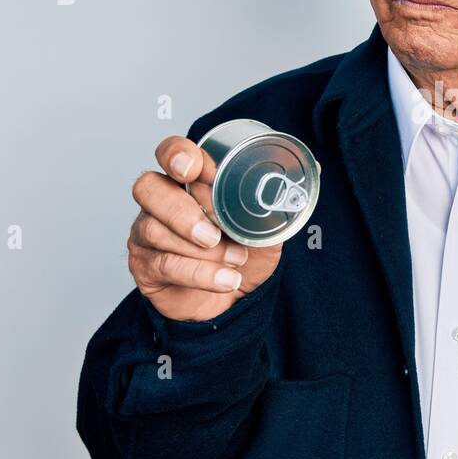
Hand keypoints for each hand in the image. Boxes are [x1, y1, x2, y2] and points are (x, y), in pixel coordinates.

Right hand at [127, 135, 282, 320]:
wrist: (232, 305)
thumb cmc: (242, 257)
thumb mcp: (266, 228)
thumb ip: (278, 200)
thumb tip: (312, 168)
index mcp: (190, 181)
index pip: (172, 154)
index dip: (177, 155)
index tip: (194, 169)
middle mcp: (162, 201)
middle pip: (149, 186)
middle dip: (181, 208)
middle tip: (214, 231)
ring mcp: (148, 233)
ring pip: (155, 228)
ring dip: (200, 249)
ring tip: (235, 259)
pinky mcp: (145, 265)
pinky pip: (164, 264)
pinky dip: (200, 273)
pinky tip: (226, 278)